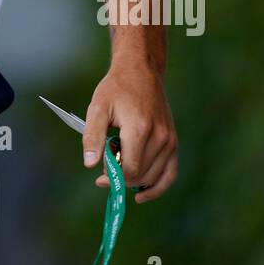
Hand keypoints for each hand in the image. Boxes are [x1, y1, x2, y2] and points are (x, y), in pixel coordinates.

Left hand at [82, 62, 177, 202]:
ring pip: (153, 176)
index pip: (130, 168)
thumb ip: (93, 137)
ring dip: (135, 181)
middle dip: (121, 178)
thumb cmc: (116, 88)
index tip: (99, 178)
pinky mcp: (173, 141)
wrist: (141, 71)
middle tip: (105, 171)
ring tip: (119, 170)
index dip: (113, 178)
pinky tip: (141, 194)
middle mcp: (160, 137)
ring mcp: (170, 140)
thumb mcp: (98, 108)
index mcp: (140, 129)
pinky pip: (170, 173)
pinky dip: (158, 186)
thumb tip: (90, 164)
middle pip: (140, 174)